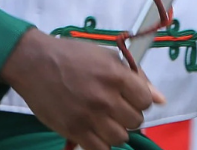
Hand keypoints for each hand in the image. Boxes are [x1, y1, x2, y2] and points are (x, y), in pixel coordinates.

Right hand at [0, 28, 164, 149]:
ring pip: (120, 138)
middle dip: (130, 115)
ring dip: (117, 131)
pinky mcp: (72, 131)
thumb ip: (137, 77)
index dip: (140, 100)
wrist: (35, 63)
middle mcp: (105, 98)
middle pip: (135, 121)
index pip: (145, 101)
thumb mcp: (108, 57)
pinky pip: (99, 149)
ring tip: (106, 120)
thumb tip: (161, 99)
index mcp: (116, 76)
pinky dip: (102, 144)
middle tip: (117, 108)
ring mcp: (89, 117)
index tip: (130, 97)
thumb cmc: (73, 56)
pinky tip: (96, 132)